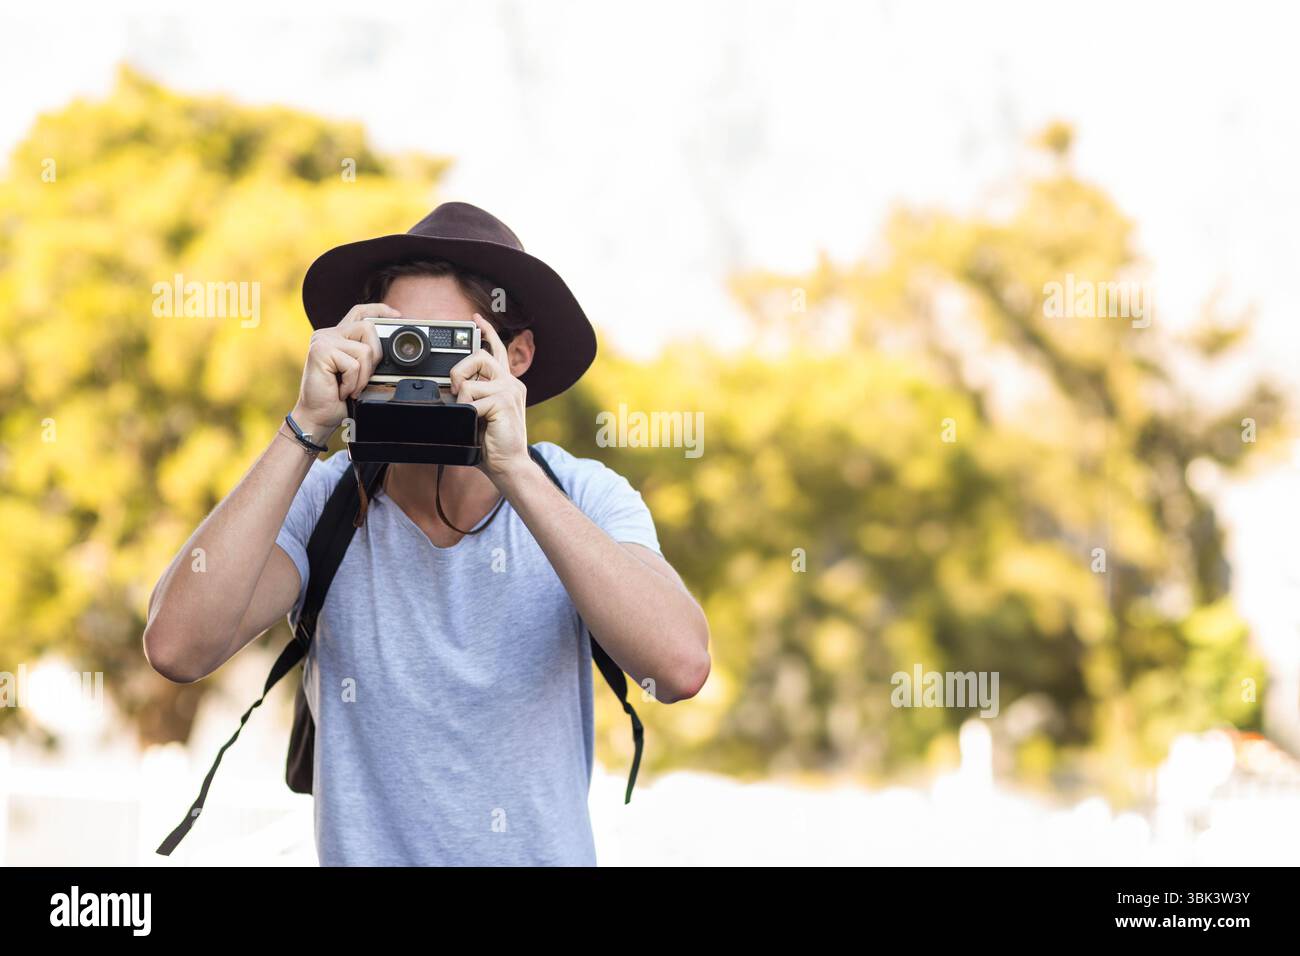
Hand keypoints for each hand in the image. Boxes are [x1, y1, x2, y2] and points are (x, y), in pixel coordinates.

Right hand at [291, 303, 390, 438]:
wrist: (317, 417)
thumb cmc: (337, 398)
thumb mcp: (359, 373)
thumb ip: (368, 356)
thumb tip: (392, 349)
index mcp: (338, 336)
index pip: (360, 311)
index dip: (380, 310)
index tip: (397, 316)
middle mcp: (328, 333)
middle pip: (369, 327)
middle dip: (376, 356)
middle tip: (363, 378)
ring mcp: (323, 340)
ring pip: (365, 349)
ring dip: (364, 375)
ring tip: (350, 387)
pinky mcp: (320, 351)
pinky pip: (354, 364)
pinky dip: (353, 383)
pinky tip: (341, 390)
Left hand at [448, 313, 529, 482]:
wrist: (510, 466)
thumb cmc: (493, 445)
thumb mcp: (480, 415)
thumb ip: (473, 398)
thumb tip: (454, 390)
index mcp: (507, 384)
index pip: (497, 350)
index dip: (486, 331)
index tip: (476, 318)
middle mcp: (510, 383)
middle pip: (479, 356)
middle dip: (460, 372)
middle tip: (458, 391)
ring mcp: (509, 391)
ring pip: (471, 381)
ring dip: (463, 400)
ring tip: (471, 416)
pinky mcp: (503, 401)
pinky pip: (471, 400)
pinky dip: (467, 414)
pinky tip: (478, 425)